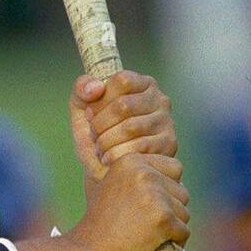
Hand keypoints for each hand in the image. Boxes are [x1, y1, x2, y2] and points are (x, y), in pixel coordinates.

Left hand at [69, 70, 177, 186]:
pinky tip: (109, 159)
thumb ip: (82, 88)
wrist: (103, 169)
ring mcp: (166, 121)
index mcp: (140, 83)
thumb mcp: (81, 107)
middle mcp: (159, 99)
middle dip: (100, 124)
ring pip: (130, 127)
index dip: (100, 100)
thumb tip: (96, 87)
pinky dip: (117, 155)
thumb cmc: (96, 134)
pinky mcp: (169, 144)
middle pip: (123, 105)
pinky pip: (140, 147)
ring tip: (100, 148)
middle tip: (94, 135)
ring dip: (106, 141)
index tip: (90, 114)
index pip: (121, 80)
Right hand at [71, 152, 189, 250]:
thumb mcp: (115, 184)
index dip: (165, 189)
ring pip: (184, 212)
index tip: (143, 205)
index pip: (174, 167)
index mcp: (132, 160)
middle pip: (182, 191)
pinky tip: (152, 244)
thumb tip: (176, 173)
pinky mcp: (163, 218)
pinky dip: (173, 241)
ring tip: (146, 234)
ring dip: (172, 226)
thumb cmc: (103, 222)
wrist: (91, 250)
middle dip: (170, 209)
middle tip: (145, 222)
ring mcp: (154, 195)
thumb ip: (140, 175)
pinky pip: (183, 230)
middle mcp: (144, 172)